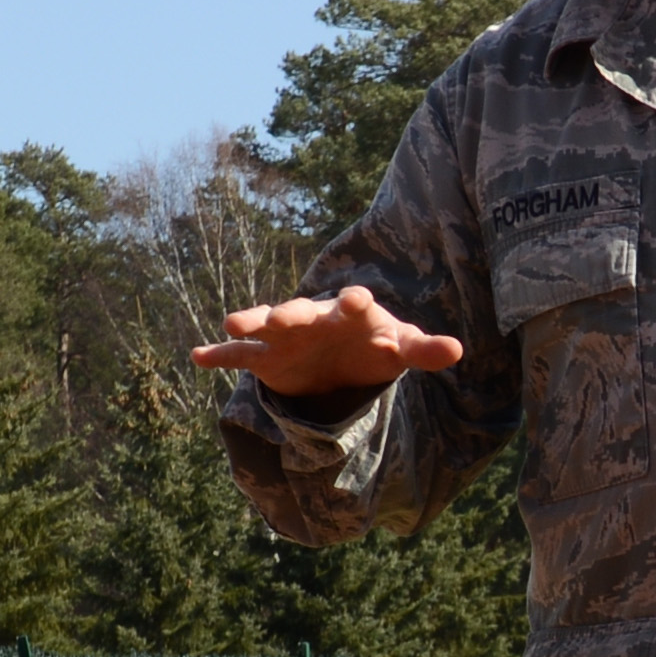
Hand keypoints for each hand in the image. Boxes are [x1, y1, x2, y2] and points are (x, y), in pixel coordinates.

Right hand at [194, 286, 461, 407]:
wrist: (344, 354)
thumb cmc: (376, 344)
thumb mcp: (401, 348)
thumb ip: (425, 349)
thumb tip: (457, 351)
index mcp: (351, 313)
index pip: (355, 304)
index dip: (356, 303)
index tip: (355, 300)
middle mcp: (315, 318)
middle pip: (304, 312)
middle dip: (293, 313)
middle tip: (283, 316)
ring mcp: (287, 335)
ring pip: (266, 326)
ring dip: (253, 322)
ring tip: (234, 321)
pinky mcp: (267, 357)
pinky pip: (241, 355)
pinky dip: (221, 355)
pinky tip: (198, 356)